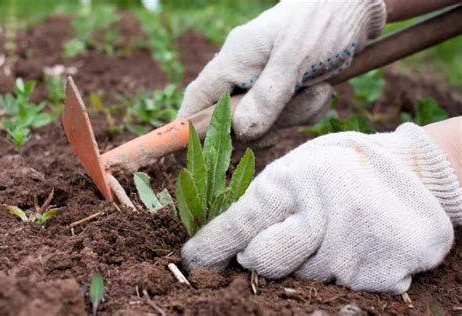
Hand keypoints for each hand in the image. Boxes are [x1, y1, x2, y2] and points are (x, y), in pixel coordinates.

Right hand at [178, 0, 386, 139]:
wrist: (355, 5)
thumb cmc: (323, 21)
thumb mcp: (296, 59)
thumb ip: (268, 96)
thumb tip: (242, 132)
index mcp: (235, 58)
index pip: (199, 98)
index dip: (191, 127)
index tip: (195, 152)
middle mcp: (244, 71)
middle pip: (235, 118)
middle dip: (268, 124)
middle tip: (295, 109)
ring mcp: (264, 80)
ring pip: (266, 119)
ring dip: (295, 113)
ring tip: (319, 89)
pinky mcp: (285, 86)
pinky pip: (288, 113)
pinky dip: (307, 108)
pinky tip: (323, 89)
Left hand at [181, 123, 460, 293]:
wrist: (407, 171)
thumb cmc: (337, 167)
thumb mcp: (296, 168)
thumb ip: (264, 202)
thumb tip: (231, 246)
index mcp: (294, 180)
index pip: (240, 223)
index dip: (212, 246)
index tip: (193, 260)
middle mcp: (322, 213)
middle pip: (266, 262)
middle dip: (263, 255)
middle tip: (288, 231)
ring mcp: (354, 247)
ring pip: (303, 278)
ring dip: (309, 259)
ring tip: (331, 228)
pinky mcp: (382, 273)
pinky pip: (339, 288)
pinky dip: (339, 271)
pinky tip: (354, 243)